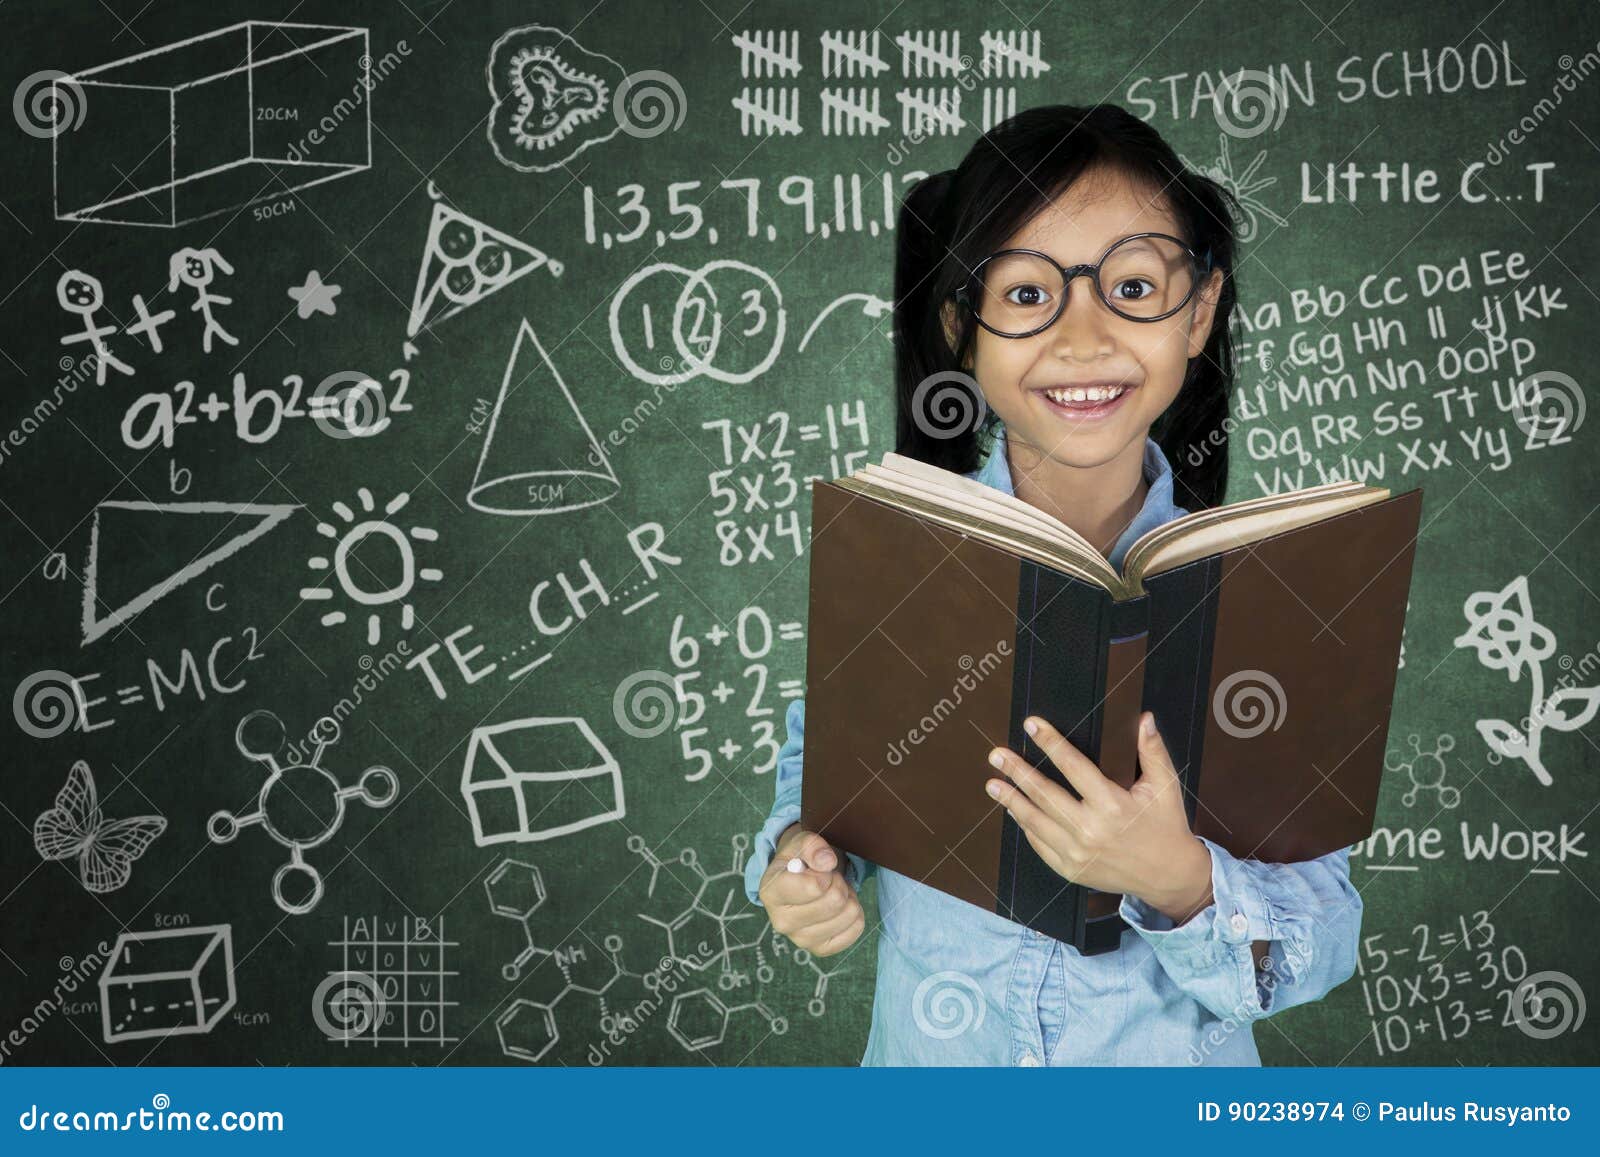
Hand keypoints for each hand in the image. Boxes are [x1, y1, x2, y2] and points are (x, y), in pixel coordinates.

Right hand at [756, 823, 864, 955]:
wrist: (801, 880)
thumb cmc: (800, 860)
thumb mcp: (802, 842)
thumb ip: (812, 846)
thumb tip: (827, 862)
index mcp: (770, 893)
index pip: (814, 886)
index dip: (825, 872)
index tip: (819, 869)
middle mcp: (781, 922)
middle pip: (835, 901)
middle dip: (839, 883)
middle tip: (830, 879)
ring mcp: (800, 940)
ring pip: (849, 915)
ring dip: (848, 897)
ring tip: (833, 891)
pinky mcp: (820, 949)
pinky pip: (855, 930)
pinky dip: (855, 915)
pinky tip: (839, 908)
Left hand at [983, 711, 1213, 923]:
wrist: (1169, 876)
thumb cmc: (1166, 826)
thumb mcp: (1165, 787)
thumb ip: (1152, 752)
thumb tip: (1144, 719)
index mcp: (1113, 805)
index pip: (1073, 766)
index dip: (1050, 743)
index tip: (1031, 725)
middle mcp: (1091, 830)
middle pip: (1044, 794)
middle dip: (1017, 772)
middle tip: (996, 754)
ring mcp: (1078, 853)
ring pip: (1035, 821)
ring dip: (1011, 800)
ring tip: (992, 782)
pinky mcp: (1071, 870)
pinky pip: (1040, 845)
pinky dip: (1025, 826)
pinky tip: (1014, 810)